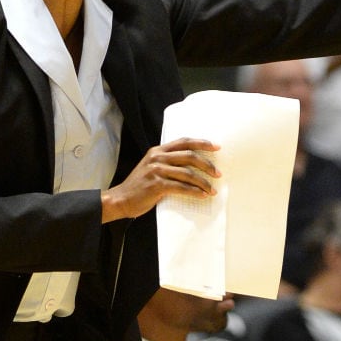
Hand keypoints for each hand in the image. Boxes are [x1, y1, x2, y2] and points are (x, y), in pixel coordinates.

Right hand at [101, 138, 219, 221]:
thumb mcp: (152, 167)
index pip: (184, 142)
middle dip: (207, 165)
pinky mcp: (156, 184)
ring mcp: (156, 170)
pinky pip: (181, 187)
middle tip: (218, 173)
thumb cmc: (140, 186)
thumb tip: (194, 166)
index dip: (202, 143)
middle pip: (189, 156)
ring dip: (203, 182)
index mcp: (158, 150)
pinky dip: (194, 191)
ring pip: (188, 173)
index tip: (217, 146)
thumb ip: (168, 163)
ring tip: (212, 189)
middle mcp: (157, 157)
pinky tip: (202, 195)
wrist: (121, 199)